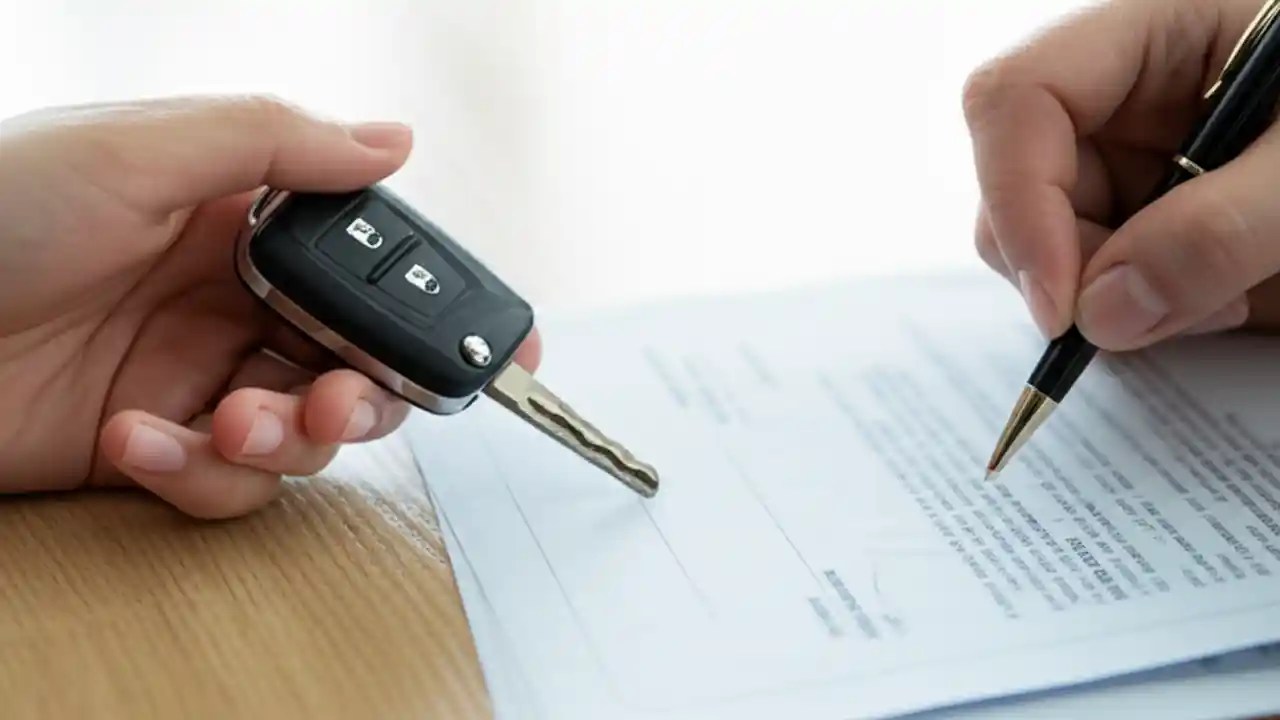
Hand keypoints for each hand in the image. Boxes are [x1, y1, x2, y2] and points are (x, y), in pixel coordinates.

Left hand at [0, 95, 541, 518]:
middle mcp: (232, 301)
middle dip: (362, 393)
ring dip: (284, 441)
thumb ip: (278, 144)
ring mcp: (196, 379)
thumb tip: (394, 143)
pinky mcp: (156, 450)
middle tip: (336, 401)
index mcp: (244, 220)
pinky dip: (196, 476)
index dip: (431, 310)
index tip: (496, 349)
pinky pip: (224, 485)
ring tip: (227, 426)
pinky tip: (136, 443)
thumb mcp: (140, 148)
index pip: (368, 266)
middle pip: (356, 364)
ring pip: (304, 435)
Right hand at [964, 0, 1279, 349]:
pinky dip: (1138, 314)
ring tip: (1220, 300)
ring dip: (1113, 296)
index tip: (1061, 303)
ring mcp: (1138, 157)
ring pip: (1048, 240)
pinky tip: (1214, 303)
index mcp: (1156, 28)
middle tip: (1151, 313)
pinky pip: (1100, 278)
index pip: (1017, 99)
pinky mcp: (1157, 218)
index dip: (1015, 197)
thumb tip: (1099, 317)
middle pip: (1020, 180)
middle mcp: (1127, 93)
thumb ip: (1218, 233)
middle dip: (1069, 263)